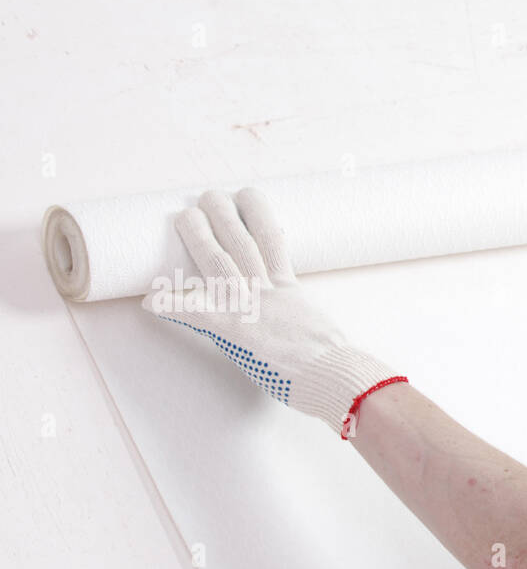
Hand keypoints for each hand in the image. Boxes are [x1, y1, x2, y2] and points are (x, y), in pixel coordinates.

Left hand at [144, 188, 402, 436]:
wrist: (334, 373)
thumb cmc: (335, 359)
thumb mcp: (320, 324)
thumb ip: (302, 312)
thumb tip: (300, 316)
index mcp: (288, 286)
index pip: (272, 236)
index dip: (257, 212)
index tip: (246, 197)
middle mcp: (267, 288)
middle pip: (242, 238)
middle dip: (223, 212)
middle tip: (209, 196)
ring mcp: (250, 305)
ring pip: (219, 259)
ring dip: (198, 235)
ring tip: (185, 216)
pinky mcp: (235, 328)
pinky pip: (196, 312)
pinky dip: (172, 306)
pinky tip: (150, 301)